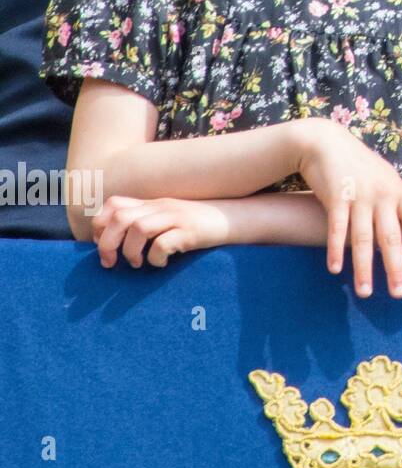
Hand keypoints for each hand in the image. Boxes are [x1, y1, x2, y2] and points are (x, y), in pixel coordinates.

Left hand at [93, 195, 231, 268]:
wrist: (235, 219)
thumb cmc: (198, 226)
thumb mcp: (169, 220)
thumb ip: (147, 224)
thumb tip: (116, 244)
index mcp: (153, 204)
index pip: (114, 204)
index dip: (100, 225)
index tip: (103, 245)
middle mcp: (162, 207)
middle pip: (119, 217)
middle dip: (107, 243)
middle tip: (110, 263)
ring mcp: (176, 217)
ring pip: (138, 229)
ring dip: (130, 252)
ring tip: (137, 264)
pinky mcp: (191, 232)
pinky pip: (163, 244)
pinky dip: (155, 258)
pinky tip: (161, 264)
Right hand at [295, 118, 401, 297]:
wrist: (327, 142)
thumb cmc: (362, 166)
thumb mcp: (390, 180)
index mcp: (399, 193)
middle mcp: (383, 196)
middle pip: (391, 237)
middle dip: (396, 267)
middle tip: (399, 294)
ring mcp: (359, 196)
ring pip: (363, 239)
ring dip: (364, 268)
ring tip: (366, 292)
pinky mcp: (336, 197)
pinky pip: (337, 228)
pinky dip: (335, 249)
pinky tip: (335, 269)